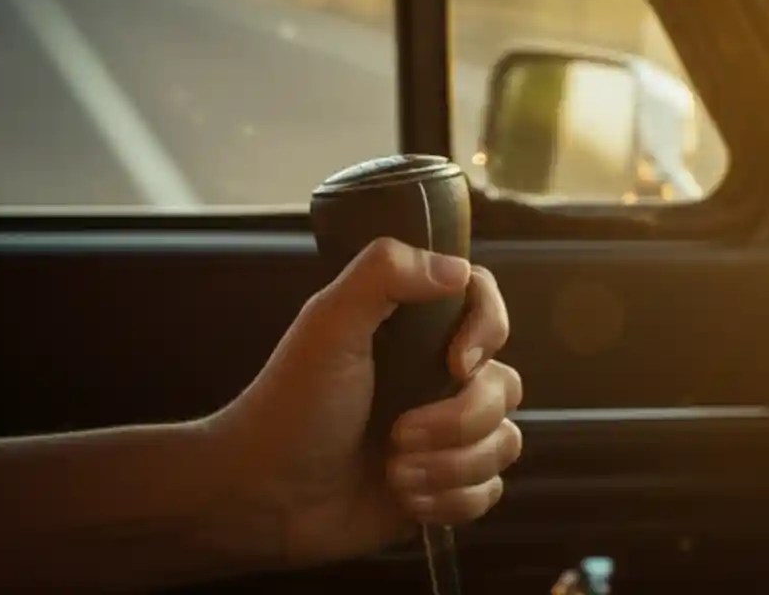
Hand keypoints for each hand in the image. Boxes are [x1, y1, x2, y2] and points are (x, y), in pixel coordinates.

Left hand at [207, 237, 522, 569]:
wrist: (264, 497)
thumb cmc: (290, 407)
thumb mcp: (327, 325)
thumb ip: (383, 275)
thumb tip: (457, 268)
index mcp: (415, 332)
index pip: (485, 305)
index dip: (487, 330)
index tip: (456, 362)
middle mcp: (437, 377)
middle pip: (504, 385)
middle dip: (458, 420)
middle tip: (397, 435)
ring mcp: (446, 434)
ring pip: (504, 442)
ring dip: (451, 466)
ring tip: (395, 473)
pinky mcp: (446, 486)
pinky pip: (490, 491)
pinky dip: (450, 501)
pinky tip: (405, 499)